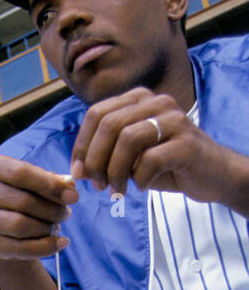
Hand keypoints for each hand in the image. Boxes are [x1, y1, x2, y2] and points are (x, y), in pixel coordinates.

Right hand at [0, 155, 77, 259]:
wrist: (5, 225)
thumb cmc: (25, 195)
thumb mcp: (38, 182)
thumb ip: (54, 181)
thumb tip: (69, 185)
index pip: (21, 174)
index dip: (50, 186)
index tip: (73, 197)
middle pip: (23, 202)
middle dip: (52, 210)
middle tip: (66, 213)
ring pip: (20, 226)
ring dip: (46, 228)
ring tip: (57, 226)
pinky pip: (19, 248)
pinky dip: (45, 248)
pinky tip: (60, 243)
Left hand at [70, 87, 243, 201]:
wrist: (211, 174)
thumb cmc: (166, 164)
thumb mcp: (130, 155)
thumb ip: (106, 152)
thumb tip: (78, 168)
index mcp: (139, 99)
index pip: (96, 114)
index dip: (82, 145)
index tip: (79, 173)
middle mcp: (156, 102)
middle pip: (108, 125)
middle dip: (95, 161)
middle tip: (97, 185)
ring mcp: (174, 119)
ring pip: (127, 139)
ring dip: (115, 172)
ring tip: (116, 190)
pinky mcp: (187, 143)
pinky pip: (150, 160)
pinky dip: (138, 180)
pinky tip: (140, 188)